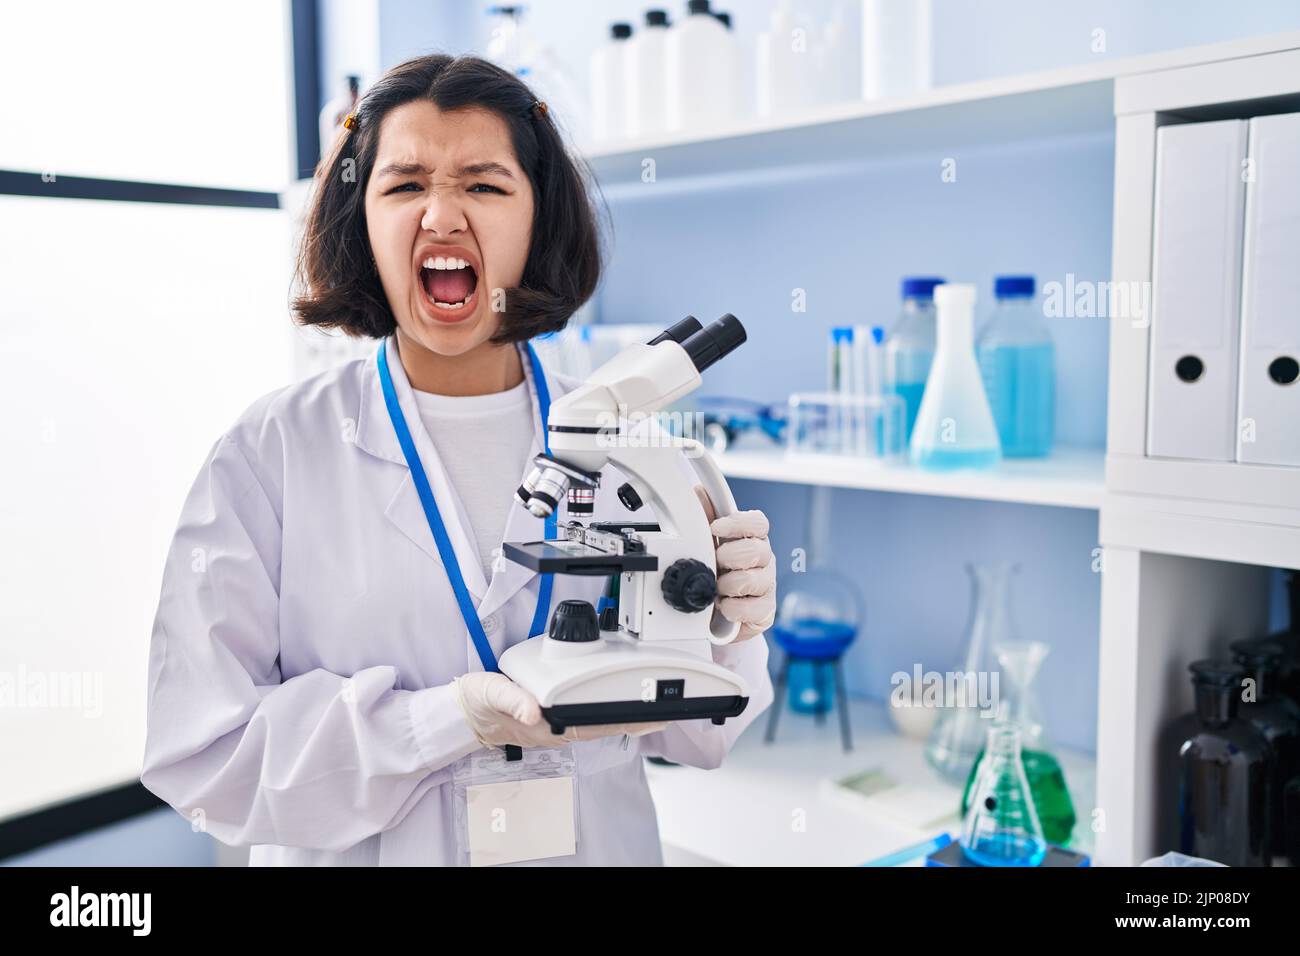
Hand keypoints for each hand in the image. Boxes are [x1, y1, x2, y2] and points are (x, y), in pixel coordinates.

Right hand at [452, 672, 667, 748]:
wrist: (464, 712)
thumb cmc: (479, 702)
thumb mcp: (493, 693)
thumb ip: (513, 700)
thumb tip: (533, 711)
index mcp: (547, 725)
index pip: (594, 724)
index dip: (624, 720)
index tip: (649, 716)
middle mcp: (555, 729)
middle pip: (603, 726)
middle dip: (634, 720)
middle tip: (665, 713)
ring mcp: (555, 725)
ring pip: (597, 723)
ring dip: (623, 717)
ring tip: (650, 710)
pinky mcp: (552, 717)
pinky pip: (585, 718)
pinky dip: (606, 713)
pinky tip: (617, 707)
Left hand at [695, 487, 775, 640]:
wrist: (715, 611)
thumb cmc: (716, 572)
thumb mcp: (706, 543)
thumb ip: (704, 516)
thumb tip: (698, 493)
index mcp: (752, 539)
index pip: (758, 523)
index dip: (738, 523)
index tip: (716, 527)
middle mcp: (763, 560)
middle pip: (758, 550)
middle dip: (730, 556)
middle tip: (716, 562)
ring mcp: (766, 585)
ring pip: (755, 580)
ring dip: (729, 584)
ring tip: (716, 587)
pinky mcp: (765, 611)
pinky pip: (755, 609)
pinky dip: (734, 608)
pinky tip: (724, 605)